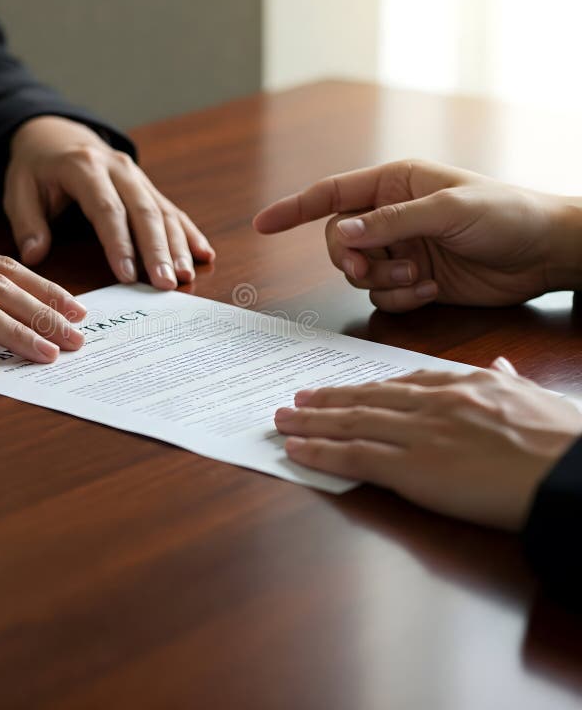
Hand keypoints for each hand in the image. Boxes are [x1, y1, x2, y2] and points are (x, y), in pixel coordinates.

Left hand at [3, 116, 214, 289]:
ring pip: (163, 212)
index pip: (106, 209)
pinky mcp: (148, 187)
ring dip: (178, 246)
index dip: (119, 243)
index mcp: (84, 167)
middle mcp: (118, 169)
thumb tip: (35, 254)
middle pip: (143, 212)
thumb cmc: (37, 167)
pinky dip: (190, 233)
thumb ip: (26, 221)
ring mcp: (137, 177)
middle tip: (166, 284)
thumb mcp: (18, 188)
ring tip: (185, 276)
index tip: (127, 275)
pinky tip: (204, 254)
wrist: (58, 134)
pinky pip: (172, 210)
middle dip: (157, 250)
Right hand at [254, 159, 581, 311]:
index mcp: (394, 184)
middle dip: (351, 258)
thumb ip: (390, 222)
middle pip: (339, 242)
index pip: (331, 194)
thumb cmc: (505, 214)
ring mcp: (401, 249)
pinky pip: (383, 296)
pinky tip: (430, 288)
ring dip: (382, 280)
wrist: (544, 253)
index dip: (293, 209)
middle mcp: (391, 216)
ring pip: (359, 273)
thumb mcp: (446, 210)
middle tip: (370, 268)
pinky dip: (401, 297)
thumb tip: (340, 233)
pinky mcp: (414, 280)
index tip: (262, 225)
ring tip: (418, 276)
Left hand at [274, 359, 581, 529]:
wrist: (571, 475)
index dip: (366, 387)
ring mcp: (419, 433)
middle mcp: (433, 403)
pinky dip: (320, 451)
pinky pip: (354, 456)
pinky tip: (297, 448)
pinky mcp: (412, 468)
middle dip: (327, 399)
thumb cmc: (564, 442)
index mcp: (463, 383)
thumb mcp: (538, 397)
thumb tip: (499, 363)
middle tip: (298, 398)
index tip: (347, 388)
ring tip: (284, 419)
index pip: (401, 383)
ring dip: (311, 421)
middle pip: (366, 398)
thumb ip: (508, 379)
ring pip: (351, 422)